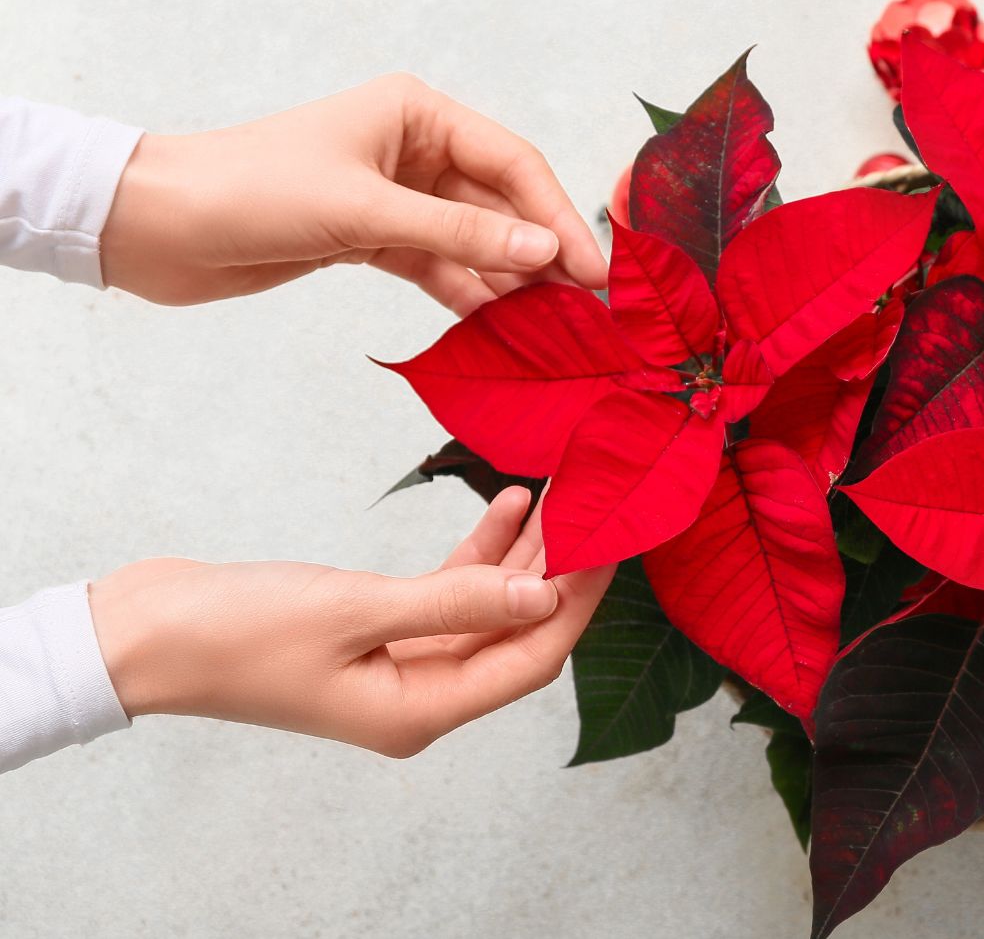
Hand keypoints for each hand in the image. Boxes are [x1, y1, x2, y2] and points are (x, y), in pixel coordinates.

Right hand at [88, 486, 614, 756]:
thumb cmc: (236, 632)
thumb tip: (542, 594)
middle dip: (563, 573)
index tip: (614, 541)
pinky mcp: (378, 632)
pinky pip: (448, 595)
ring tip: (566, 495)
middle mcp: (420, 698)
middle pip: (518, 634)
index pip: (531, 659)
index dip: (578, 602)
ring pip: (488, 609)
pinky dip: (479, 554)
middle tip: (603, 507)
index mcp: (420, 712)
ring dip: (525, 556)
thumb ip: (455, 599)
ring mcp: (400, 667)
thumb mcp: (355, 610)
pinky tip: (510, 507)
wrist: (146, 632)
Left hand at [100, 73, 608, 312]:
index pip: (513, 164)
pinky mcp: (371, 238)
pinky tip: (497, 325)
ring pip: (473, 241)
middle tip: (586, 308)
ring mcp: (395, 197)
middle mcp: (413, 149)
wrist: (159, 226)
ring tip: (552, 326)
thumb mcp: (365, 212)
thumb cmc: (252, 192)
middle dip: (540, 253)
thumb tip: (543, 252)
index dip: (557, 217)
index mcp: (417, 113)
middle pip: (500, 205)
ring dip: (508, 280)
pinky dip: (465, 293)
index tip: (593, 271)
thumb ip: (459, 236)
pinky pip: (438, 266)